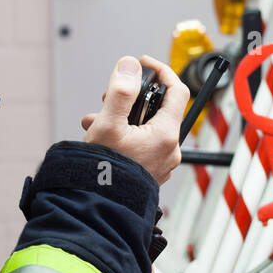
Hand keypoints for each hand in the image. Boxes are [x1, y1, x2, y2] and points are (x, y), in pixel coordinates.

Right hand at [80, 55, 188, 185]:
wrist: (97, 208)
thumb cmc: (102, 171)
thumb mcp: (107, 123)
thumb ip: (120, 90)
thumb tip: (130, 65)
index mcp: (166, 135)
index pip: (177, 91)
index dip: (161, 71)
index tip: (143, 63)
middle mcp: (169, 150)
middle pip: (157, 110)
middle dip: (131, 99)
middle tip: (107, 98)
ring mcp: (160, 164)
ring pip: (146, 129)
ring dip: (121, 119)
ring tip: (95, 122)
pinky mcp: (148, 174)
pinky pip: (140, 146)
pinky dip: (122, 137)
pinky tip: (100, 140)